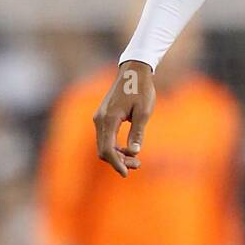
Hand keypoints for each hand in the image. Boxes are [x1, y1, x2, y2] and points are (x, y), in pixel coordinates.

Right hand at [93, 61, 155, 176]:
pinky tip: (129, 149)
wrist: (134, 71)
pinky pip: (105, 137)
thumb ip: (138, 132)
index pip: (107, 148)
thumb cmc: (141, 90)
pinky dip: (115, 146)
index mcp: (109, 118)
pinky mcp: (103, 117)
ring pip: (103, 145)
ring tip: (136, 159)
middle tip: (138, 165)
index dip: (116, 163)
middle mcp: (100, 119)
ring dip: (117, 155)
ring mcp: (100, 118)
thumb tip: (135, 152)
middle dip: (118, 161)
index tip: (127, 173)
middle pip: (103, 149)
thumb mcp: (144, 112)